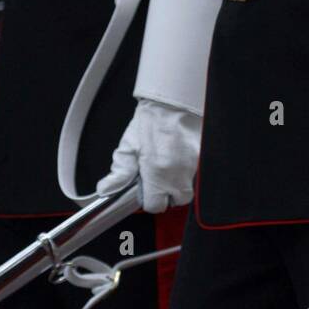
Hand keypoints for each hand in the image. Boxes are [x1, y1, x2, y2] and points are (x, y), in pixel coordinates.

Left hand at [99, 99, 200, 214]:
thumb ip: (119, 172)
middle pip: (176, 201)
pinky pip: (195, 174)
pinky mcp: (202, 158)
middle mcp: (178, 174)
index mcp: (157, 173)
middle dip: (167, 195)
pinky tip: (177, 157)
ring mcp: (193, 167)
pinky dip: (186, 171)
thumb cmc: (151, 121)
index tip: (146, 189)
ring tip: (167, 166)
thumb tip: (106, 189)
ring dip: (177, 184)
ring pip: (188, 189)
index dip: (149, 199)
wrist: (173, 102)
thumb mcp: (129, 146)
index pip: (155, 205)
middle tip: (157, 180)